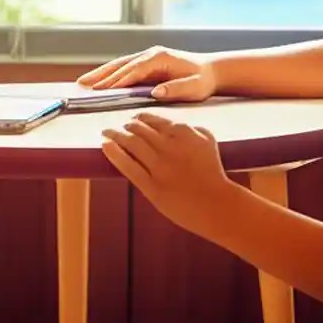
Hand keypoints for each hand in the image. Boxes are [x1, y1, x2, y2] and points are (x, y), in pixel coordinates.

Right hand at [78, 46, 217, 101]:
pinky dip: (109, 74)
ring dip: (101, 74)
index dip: (118, 80)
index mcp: (160, 58)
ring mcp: (147, 57)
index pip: (134, 70)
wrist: (211, 71)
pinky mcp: (146, 64)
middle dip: (101, 76)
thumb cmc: (202, 81)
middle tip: (83, 86)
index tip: (103, 90)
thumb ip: (175, 90)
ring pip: (119, 65)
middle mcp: (151, 54)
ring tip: (82, 83)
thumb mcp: (193, 88)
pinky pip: (124, 69)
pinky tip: (98, 82)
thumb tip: (155, 93)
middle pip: (121, 65)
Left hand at [101, 112, 242, 233]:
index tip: (134, 118)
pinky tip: (105, 145)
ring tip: (107, 132)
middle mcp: (168, 146)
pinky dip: (114, 153)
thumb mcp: (208, 142)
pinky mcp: (151, 186)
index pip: (154, 120)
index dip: (140, 118)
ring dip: (116, 134)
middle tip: (119, 125)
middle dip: (126, 125)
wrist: (217, 204)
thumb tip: (179, 125)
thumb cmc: (214, 174)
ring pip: (131, 144)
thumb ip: (193, 129)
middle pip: (139, 130)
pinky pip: (128, 166)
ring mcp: (158, 166)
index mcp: (182, 132)